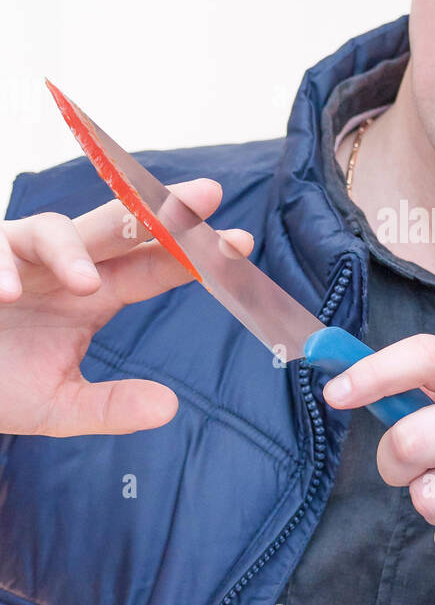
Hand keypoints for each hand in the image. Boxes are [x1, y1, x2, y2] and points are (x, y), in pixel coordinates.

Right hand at [0, 178, 252, 436]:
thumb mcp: (57, 406)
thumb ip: (110, 406)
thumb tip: (170, 408)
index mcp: (95, 292)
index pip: (154, 266)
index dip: (194, 254)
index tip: (241, 245)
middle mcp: (64, 265)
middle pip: (118, 227)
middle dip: (160, 210)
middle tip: (206, 196)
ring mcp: (18, 259)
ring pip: (53, 231)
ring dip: (72, 253)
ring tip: (85, 286)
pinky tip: (5, 295)